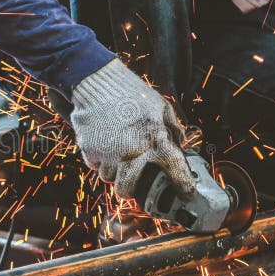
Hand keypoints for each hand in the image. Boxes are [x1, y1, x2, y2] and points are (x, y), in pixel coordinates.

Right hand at [70, 59, 194, 199]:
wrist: (98, 81)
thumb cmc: (131, 93)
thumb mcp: (161, 106)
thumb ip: (174, 128)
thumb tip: (181, 146)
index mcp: (156, 140)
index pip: (175, 171)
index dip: (183, 186)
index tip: (185, 194)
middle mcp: (133, 152)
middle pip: (127, 190)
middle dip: (129, 190)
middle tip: (132, 181)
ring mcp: (109, 153)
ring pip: (108, 178)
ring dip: (112, 171)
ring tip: (115, 154)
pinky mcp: (89, 149)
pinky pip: (94, 164)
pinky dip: (99, 158)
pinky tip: (103, 142)